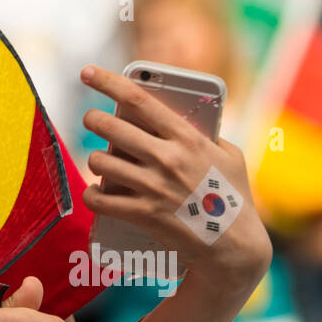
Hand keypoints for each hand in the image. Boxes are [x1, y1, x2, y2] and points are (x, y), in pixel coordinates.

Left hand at [78, 64, 271, 294]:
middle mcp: (168, 158)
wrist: (234, 248)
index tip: (87, 72)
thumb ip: (208, 136)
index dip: (108, 82)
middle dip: (93, 119)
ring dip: (95, 160)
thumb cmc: (234, 198)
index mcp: (187, 138)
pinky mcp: (144, 214)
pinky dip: (92, 195)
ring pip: (100, 162)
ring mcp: (154, 187)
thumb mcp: (231, 156)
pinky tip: (95, 193)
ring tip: (102, 162)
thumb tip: (187, 117)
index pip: (138, 100)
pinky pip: (99, 199)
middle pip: (111, 127)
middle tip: (92, 119)